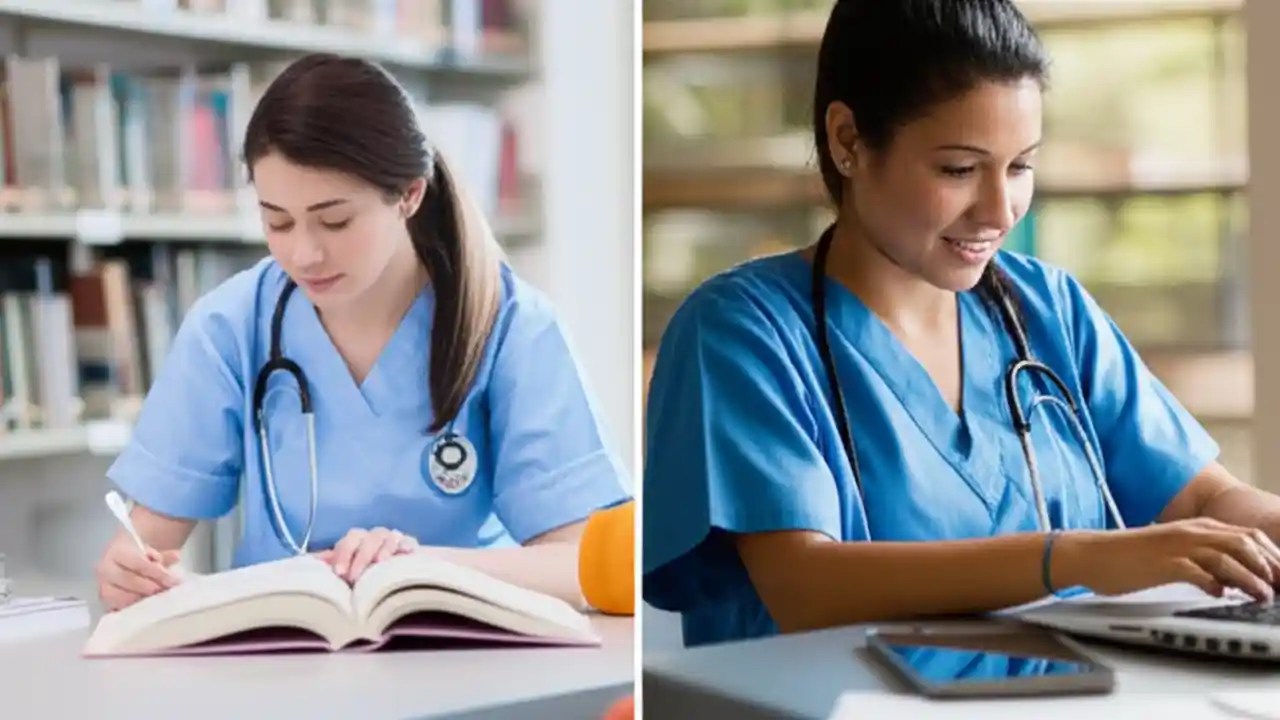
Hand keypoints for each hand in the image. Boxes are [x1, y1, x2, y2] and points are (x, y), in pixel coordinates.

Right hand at [95, 537, 182, 611]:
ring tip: (157, 601)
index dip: (156, 572)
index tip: (173, 580)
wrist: (121, 562)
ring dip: (140, 599)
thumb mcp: (152, 553)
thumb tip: (177, 556)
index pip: (138, 562)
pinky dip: (132, 609)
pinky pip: (116, 608)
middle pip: (128, 579)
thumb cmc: (139, 557)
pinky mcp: (105, 602)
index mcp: (117, 552)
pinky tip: (146, 608)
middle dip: (149, 586)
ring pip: (120, 596)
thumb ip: (164, 556)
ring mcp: (103, 587)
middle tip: (165, 591)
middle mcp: (105, 569)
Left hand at [317, 527, 418, 583]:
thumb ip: (329, 564)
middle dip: (360, 556)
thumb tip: (305, 560)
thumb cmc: (364, 574)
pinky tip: (404, 554)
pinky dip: (405, 546)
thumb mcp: (344, 571)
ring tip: (379, 564)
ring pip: (387, 538)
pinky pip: (408, 542)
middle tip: (354, 577)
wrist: (396, 575)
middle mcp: (374, 538)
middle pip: (367, 538)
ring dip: (382, 550)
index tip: (338, 573)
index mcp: (357, 541)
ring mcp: (393, 540)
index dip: (343, 554)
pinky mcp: (410, 546)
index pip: (348, 541)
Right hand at [1060, 518, 1279, 601]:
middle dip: (1268, 566)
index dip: (1270, 556)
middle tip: (1278, 588)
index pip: (1247, 536)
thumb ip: (1200, 559)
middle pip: (1244, 543)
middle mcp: (1190, 532)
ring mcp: (1176, 546)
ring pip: (1227, 557)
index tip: (1279, 576)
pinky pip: (1198, 572)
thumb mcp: (1171, 551)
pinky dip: (1215, 583)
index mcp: (1194, 527)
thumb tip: (1227, 579)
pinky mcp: (1162, 563)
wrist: (1090, 554)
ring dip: (1250, 578)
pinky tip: (1220, 594)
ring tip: (1262, 595)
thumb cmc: (1126, 557)